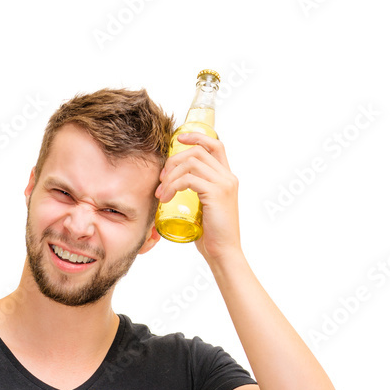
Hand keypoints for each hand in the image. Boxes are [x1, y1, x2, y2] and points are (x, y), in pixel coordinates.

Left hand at [154, 132, 241, 262]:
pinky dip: (173, 185)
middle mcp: (228, 177)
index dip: (196, 137)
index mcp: (227, 178)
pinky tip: (166, 198)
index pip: (215, 145)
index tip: (178, 140)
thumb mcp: (205, 209)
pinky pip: (188, 179)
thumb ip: (197, 194)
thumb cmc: (212, 236)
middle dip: (174, 161)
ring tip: (161, 193)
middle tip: (161, 179)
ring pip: (191, 163)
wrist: (223, 252)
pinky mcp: (215, 193)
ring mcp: (223, 184)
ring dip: (171, 175)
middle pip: (198, 151)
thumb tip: (174, 188)